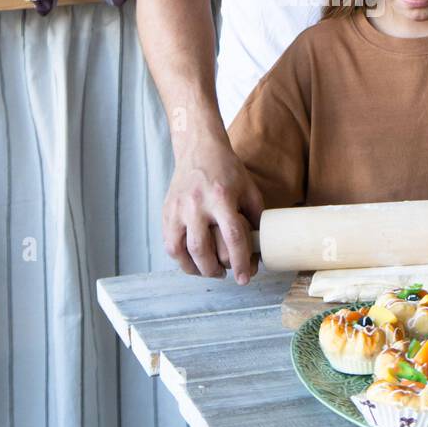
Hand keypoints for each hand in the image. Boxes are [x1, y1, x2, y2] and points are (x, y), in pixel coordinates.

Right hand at [162, 137, 264, 284]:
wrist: (199, 148)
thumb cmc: (227, 170)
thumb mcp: (249, 189)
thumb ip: (255, 217)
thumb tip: (260, 246)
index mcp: (221, 197)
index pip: (232, 237)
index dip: (239, 262)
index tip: (244, 278)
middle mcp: (197, 204)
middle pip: (202, 249)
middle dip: (214, 270)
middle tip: (224, 275)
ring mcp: (178, 208)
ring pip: (180, 250)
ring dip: (194, 268)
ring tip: (208, 270)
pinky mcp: (167, 211)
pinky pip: (169, 243)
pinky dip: (180, 257)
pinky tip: (192, 260)